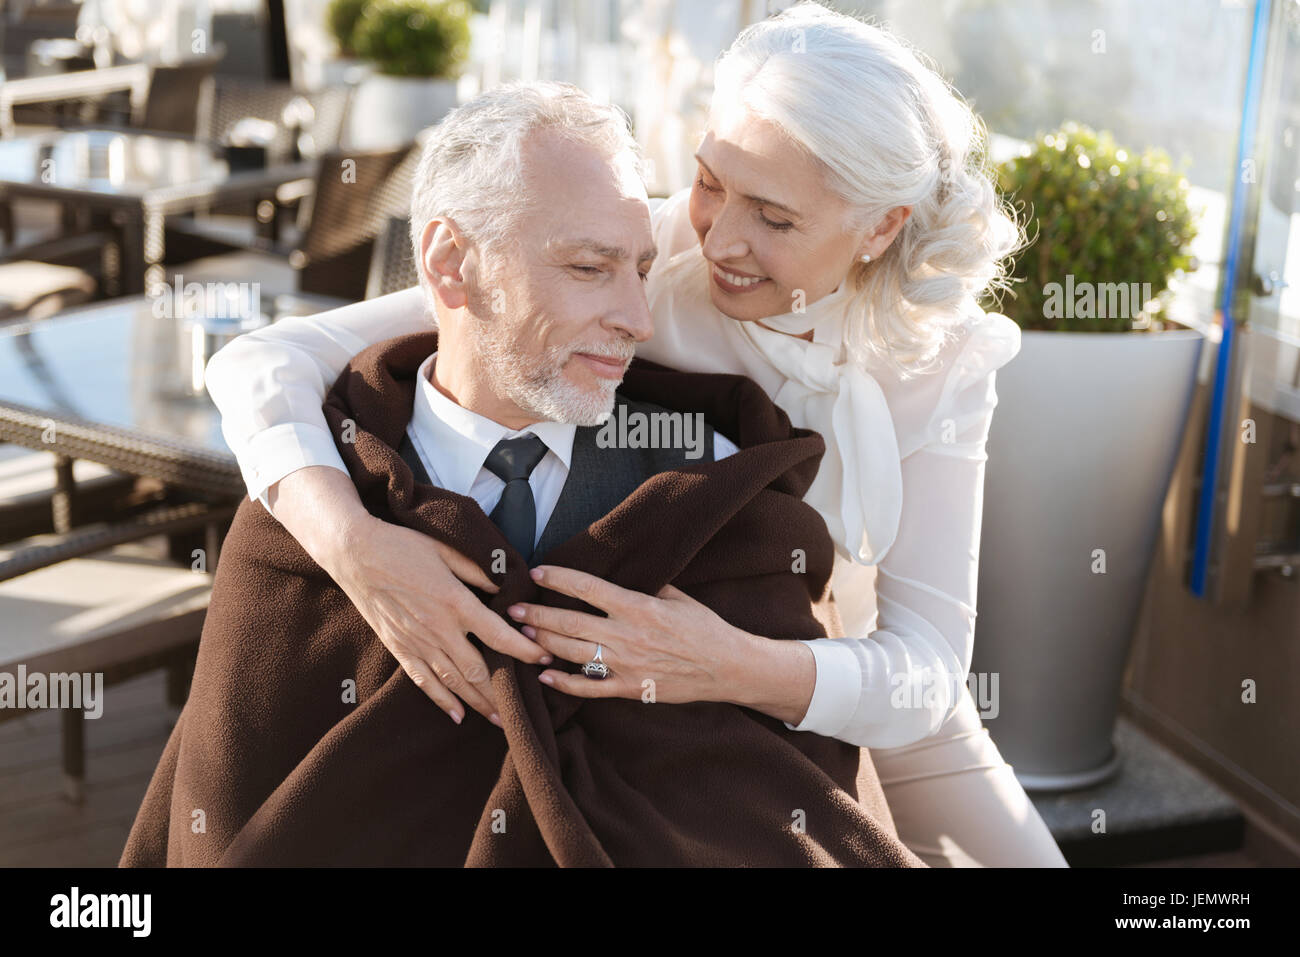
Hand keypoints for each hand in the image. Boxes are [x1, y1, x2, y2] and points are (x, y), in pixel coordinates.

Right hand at [268, 466, 551, 726]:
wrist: (355, 554)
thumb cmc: (403, 546)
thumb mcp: (446, 550)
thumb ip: (478, 572)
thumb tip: (504, 588)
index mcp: (456, 602)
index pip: (498, 635)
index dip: (524, 650)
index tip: (544, 657)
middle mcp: (438, 629)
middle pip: (478, 670)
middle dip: (503, 691)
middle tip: (525, 706)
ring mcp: (417, 642)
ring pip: (453, 682)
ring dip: (478, 703)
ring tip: (499, 720)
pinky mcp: (399, 648)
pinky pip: (424, 681)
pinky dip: (442, 700)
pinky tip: (457, 715)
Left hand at [506, 565, 813, 723]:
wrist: (729, 668)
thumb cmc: (705, 627)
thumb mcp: (678, 596)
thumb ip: (646, 584)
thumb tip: (621, 567)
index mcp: (639, 607)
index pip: (588, 588)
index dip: (558, 578)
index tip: (535, 572)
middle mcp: (627, 636)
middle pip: (570, 623)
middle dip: (536, 614)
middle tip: (512, 607)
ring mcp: (626, 665)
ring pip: (572, 654)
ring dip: (543, 643)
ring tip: (521, 635)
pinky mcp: (630, 689)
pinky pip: (589, 689)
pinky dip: (563, 684)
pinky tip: (543, 676)